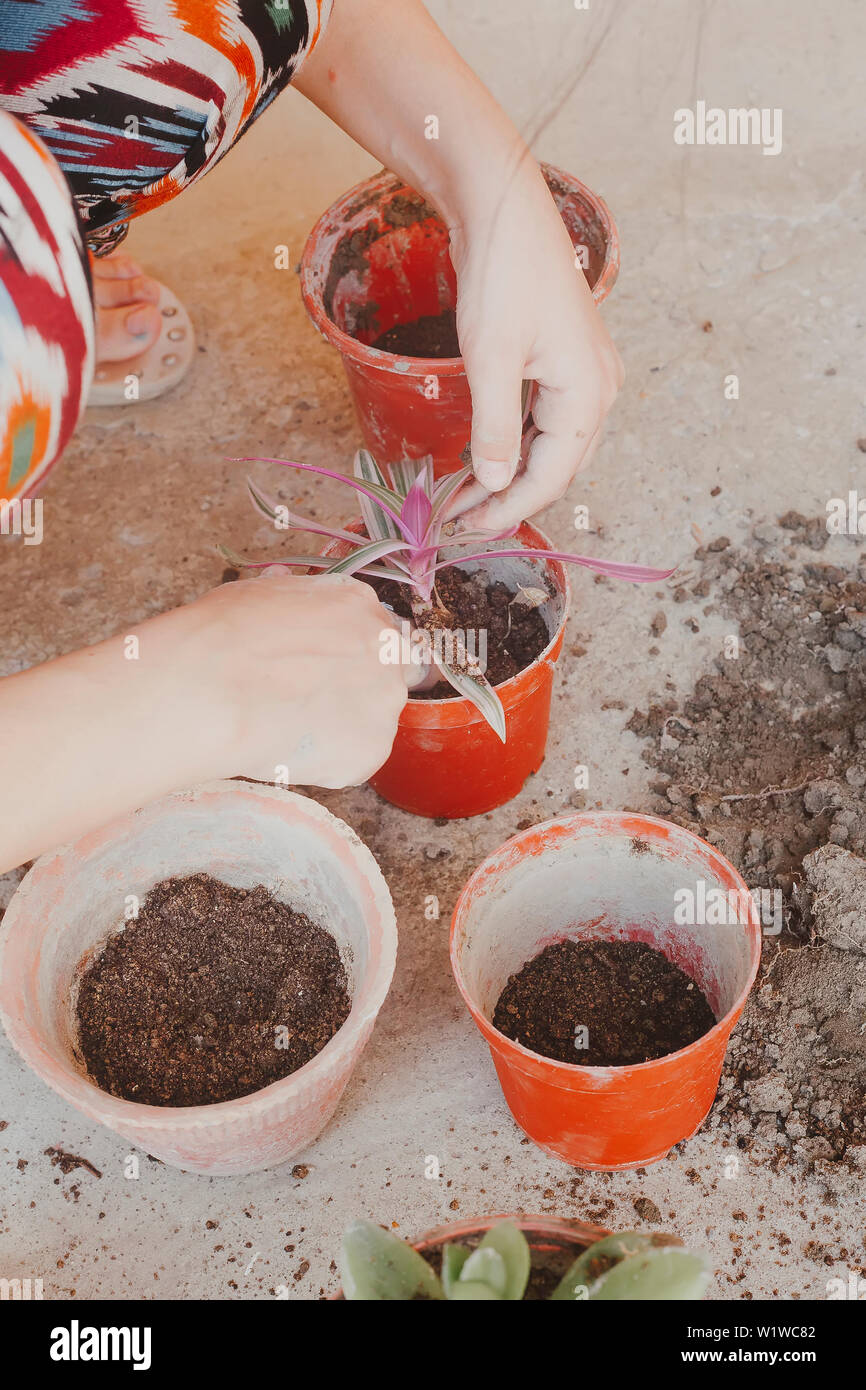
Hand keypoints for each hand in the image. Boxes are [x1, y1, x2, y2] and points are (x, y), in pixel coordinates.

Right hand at [0, 570, 406, 870]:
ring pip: (372, 721)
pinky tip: (283, 758)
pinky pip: (354, 761)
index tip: (333, 677)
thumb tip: (279, 605)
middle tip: (306, 713)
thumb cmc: (200, 642)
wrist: (200, 692)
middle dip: (359, 693)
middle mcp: (377, 638)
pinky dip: (325, 767)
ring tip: (279, 737)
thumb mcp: (244, 599)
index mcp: (345, 596)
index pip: (380, 626)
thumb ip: (285, 607)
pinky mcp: (370, 745)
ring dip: (337, 732)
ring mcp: (380, 693)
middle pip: (394, 671)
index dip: (356, 656)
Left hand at [449, 161, 623, 530]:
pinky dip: (513, 445)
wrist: (504, 206)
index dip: (510, 510)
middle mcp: (598, 388)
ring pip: (550, 447)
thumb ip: (493, 429)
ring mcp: (584, 374)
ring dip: (509, 475)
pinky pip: (544, 421)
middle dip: (510, 499)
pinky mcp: (564, 361)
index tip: (469, 529)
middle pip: (556, 467)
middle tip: (462, 521)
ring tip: (465, 498)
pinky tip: (483, 458)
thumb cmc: (502, 273)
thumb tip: (493, 485)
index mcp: (589, 392)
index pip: (552, 477)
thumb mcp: (490, 358)